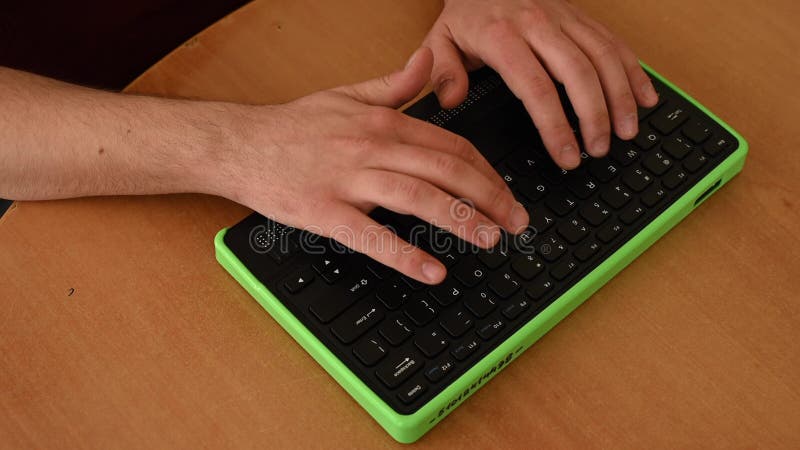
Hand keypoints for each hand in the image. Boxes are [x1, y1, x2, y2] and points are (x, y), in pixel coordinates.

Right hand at [213, 48, 528, 283]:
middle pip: (445, 171)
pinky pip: (371, 236)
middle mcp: (372, 147)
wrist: (240, 143)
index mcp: (384, 123)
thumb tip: (430, 60)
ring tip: (490, 240)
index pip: (451, 147)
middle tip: (516, 222)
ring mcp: (349, 180)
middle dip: (490, 197)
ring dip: (461, 220)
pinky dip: (405, 254)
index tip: (507, 193)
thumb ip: (396, 83)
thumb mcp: (349, 94)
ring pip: (418, 196)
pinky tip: (432, 271)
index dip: (488, 172)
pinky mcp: (325, 211)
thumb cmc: (295, 124)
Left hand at [423, 0, 659, 168]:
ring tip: (627, 132)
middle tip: (599, 150)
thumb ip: (441, 71)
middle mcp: (539, 24)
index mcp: (502, 36)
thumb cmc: (466, 15)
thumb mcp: (440, 40)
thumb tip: (451, 100)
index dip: (555, 125)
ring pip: (604, 56)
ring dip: (621, 96)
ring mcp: (565, 18)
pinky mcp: (582, 17)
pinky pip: (614, 42)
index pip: (536, 87)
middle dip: (595, 116)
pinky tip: (646, 98)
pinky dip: (635, 70)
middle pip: (578, 73)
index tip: (566, 155)